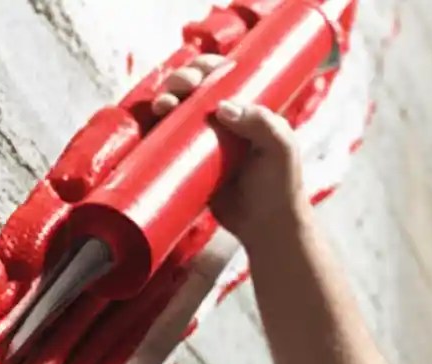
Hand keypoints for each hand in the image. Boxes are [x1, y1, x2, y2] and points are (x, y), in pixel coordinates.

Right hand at [152, 54, 310, 247]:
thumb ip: (261, 123)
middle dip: (181, 80)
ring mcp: (201, 142)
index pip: (223, 76)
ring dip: (163, 100)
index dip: (207, 68)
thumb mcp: (281, 148)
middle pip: (193, 89)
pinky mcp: (186, 164)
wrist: (265, 227)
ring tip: (163, 106)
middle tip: (180, 90)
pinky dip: (154, 129)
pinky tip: (150, 123)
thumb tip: (222, 107)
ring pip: (176, 111)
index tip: (200, 75)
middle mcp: (220, 120)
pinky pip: (165, 141)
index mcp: (246, 108)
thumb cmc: (280, 185)